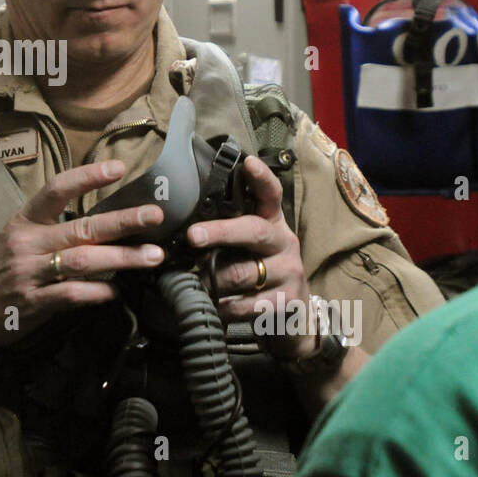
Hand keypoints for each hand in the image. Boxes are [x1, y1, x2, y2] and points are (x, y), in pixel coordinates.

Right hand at [0, 160, 165, 353]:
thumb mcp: (15, 242)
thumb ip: (52, 233)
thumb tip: (102, 228)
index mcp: (23, 222)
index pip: (56, 189)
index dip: (87, 177)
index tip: (119, 168)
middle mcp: (27, 243)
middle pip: (82, 227)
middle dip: (123, 221)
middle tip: (155, 215)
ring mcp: (30, 273)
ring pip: (84, 260)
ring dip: (122, 259)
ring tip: (153, 257)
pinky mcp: (33, 303)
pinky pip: (72, 294)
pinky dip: (98, 292)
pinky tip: (116, 292)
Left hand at [187, 155, 317, 360]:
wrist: (291, 315)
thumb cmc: (258, 270)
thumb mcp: (248, 246)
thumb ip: (229, 232)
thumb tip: (186, 228)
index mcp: (272, 222)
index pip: (271, 194)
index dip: (261, 178)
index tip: (248, 162)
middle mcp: (284, 241)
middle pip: (253, 230)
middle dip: (220, 232)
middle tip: (193, 236)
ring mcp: (289, 271)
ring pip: (243, 272)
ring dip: (213, 278)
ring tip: (195, 281)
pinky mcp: (287, 300)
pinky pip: (247, 304)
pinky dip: (225, 306)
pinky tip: (214, 306)